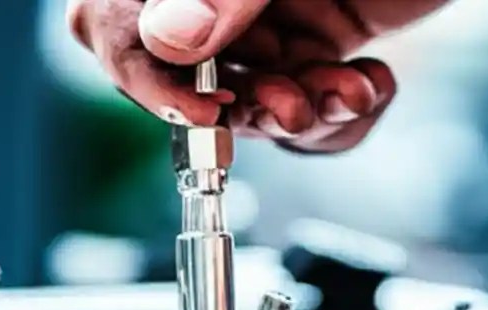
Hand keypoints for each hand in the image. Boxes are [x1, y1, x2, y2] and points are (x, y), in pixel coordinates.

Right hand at [67, 0, 445, 151]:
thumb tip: (166, 35)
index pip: (114, 17)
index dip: (142, 71)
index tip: (197, 110)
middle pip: (178, 75)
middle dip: (241, 105)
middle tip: (290, 106)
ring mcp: (263, 18)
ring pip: (247, 102)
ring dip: (298, 113)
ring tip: (346, 92)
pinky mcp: (316, 44)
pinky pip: (305, 104)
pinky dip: (340, 109)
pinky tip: (372, 81)